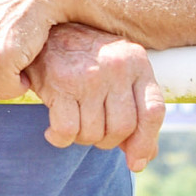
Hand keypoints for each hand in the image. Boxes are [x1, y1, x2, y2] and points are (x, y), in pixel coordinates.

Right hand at [21, 23, 164, 170]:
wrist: (43, 33)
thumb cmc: (85, 59)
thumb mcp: (117, 75)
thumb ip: (135, 112)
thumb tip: (143, 159)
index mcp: (136, 62)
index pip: (153, 112)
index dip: (146, 142)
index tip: (135, 163)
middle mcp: (116, 67)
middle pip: (122, 128)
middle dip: (107, 141)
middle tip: (93, 132)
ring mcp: (88, 75)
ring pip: (93, 133)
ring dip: (81, 139)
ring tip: (73, 123)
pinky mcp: (60, 83)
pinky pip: (67, 131)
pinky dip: (59, 138)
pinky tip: (53, 130)